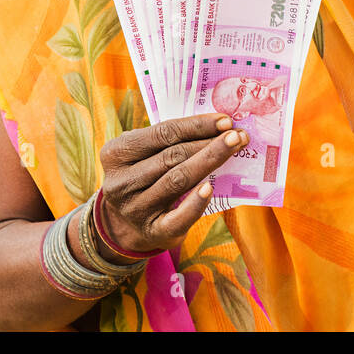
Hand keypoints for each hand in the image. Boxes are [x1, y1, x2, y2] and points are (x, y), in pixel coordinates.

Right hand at [95, 114, 246, 259]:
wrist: (125, 226)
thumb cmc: (142, 178)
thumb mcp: (141, 155)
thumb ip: (167, 141)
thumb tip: (217, 125)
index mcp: (115, 153)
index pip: (162, 133)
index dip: (196, 126)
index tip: (225, 121)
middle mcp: (121, 182)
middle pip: (172, 156)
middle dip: (209, 143)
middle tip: (238, 135)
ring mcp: (134, 209)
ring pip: (178, 180)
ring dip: (210, 162)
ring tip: (235, 150)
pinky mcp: (151, 232)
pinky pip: (177, 218)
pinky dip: (195, 203)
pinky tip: (211, 188)